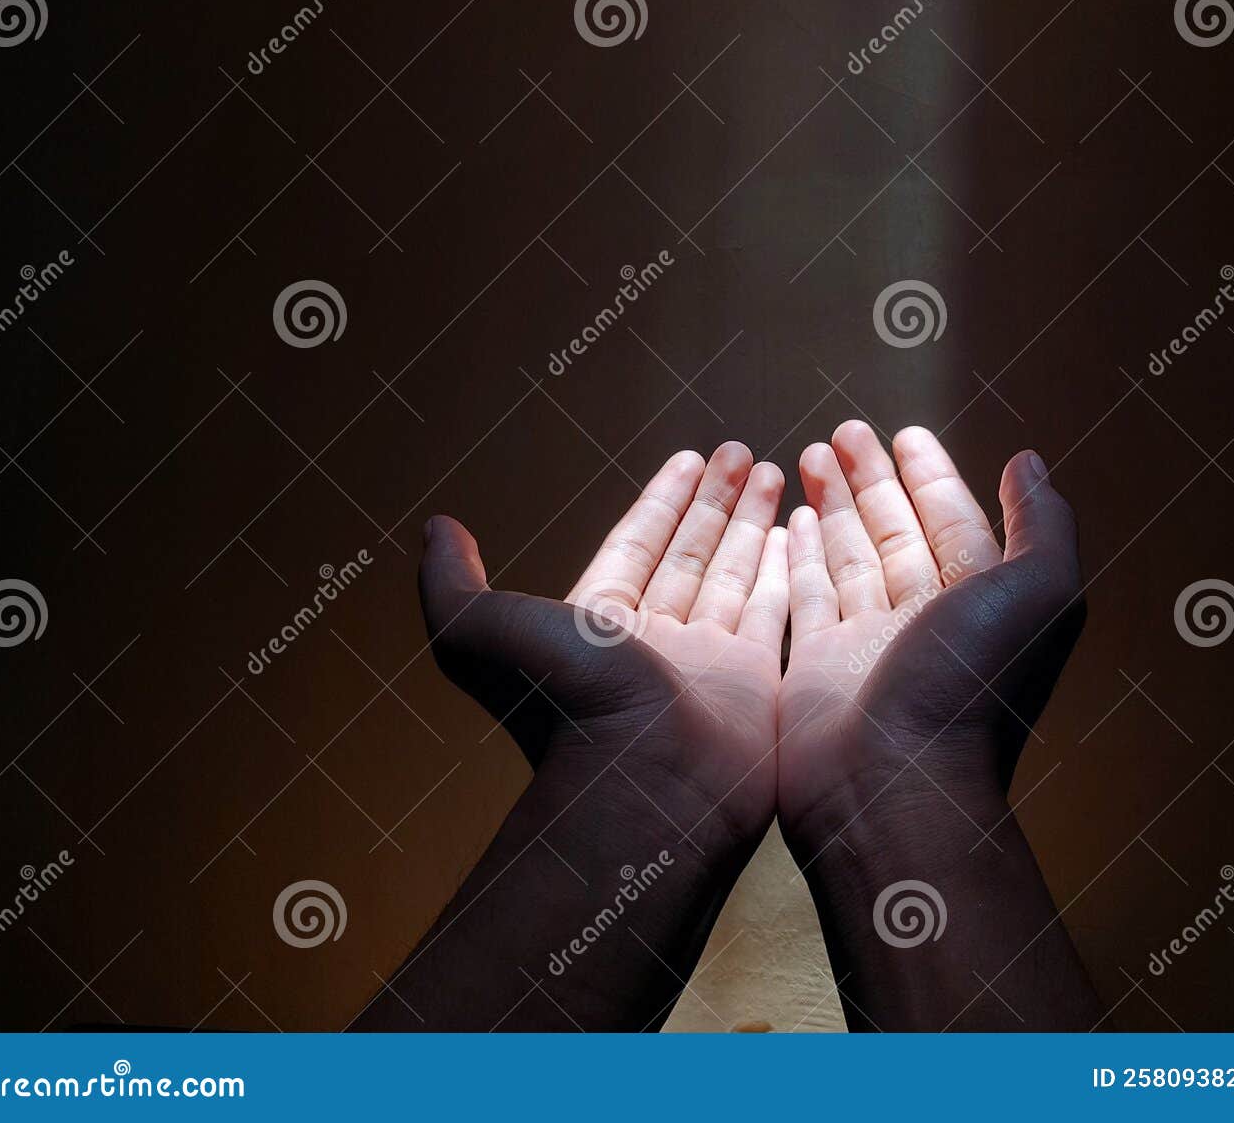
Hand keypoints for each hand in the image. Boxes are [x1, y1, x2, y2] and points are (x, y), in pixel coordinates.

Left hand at [420, 440, 787, 849]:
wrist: (643, 781)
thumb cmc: (567, 702)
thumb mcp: (482, 631)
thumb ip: (453, 581)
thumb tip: (436, 528)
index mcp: (599, 626)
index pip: (636, 545)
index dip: (662, 501)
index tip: (691, 458)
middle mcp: (656, 642)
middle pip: (690, 554)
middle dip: (715, 502)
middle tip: (741, 452)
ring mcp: (709, 663)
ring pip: (735, 576)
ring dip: (753, 524)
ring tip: (773, 470)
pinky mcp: (757, 682)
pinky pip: (775, 612)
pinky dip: (785, 570)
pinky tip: (797, 530)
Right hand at [775, 421, 1096, 1029]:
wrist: (896, 783)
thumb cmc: (970, 682)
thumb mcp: (1041, 594)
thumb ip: (1044, 524)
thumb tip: (1029, 463)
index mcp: (979, 602)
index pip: (952, 520)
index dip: (930, 474)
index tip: (905, 432)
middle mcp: (923, 619)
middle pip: (895, 531)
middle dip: (873, 478)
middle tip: (843, 429)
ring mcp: (866, 643)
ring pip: (848, 557)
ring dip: (833, 504)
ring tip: (809, 452)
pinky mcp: (816, 665)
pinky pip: (806, 596)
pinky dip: (799, 555)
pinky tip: (788, 518)